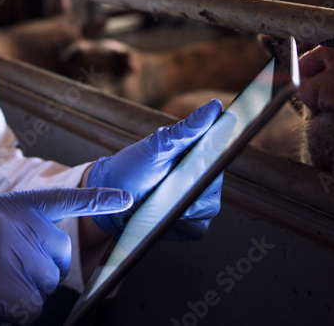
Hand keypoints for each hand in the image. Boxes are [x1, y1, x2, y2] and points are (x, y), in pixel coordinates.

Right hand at [0, 187, 131, 325]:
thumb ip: (27, 230)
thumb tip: (64, 251)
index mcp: (11, 205)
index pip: (63, 200)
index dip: (99, 199)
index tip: (128, 200)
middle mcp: (10, 221)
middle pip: (61, 255)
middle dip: (44, 272)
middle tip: (7, 274)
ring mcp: (4, 250)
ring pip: (48, 284)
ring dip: (28, 295)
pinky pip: (32, 307)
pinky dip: (16, 314)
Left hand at [86, 99, 223, 241]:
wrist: (112, 200)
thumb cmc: (131, 168)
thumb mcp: (156, 146)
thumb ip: (186, 130)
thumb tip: (214, 107)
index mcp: (196, 152)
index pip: (221, 151)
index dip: (219, 153)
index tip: (201, 159)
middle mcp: (202, 176)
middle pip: (214, 182)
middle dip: (191, 184)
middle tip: (167, 181)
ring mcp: (199, 200)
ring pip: (208, 206)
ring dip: (182, 205)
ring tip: (160, 198)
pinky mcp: (192, 224)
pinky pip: (198, 226)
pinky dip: (181, 223)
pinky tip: (164, 215)